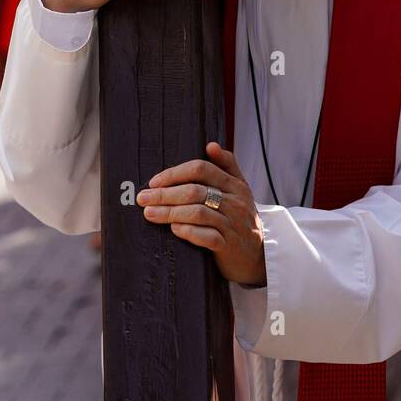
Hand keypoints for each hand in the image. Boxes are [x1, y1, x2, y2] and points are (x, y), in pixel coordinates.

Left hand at [137, 142, 266, 285]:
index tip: (154, 181)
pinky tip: (173, 229)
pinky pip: (206, 237)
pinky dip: (187, 231)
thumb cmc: (241, 219)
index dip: (175, 173)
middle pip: (195, 191)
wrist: (257, 256)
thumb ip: (227, 165)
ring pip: (197, 213)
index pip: (202, 170)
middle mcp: (235, 202)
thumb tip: (211, 145)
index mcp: (235, 185)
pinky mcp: (229, 246)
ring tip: (150, 214)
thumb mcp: (240, 189)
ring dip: (169, 212)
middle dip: (165, 194)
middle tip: (143, 198)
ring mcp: (232, 224)